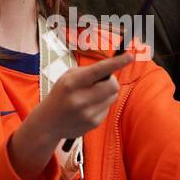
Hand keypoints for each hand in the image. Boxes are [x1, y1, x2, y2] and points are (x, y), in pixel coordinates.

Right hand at [8, 52, 132, 179]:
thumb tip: (113, 69)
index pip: (98, 70)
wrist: (49, 122)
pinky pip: (108, 108)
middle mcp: (80, 99)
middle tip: (102, 83)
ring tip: (91, 97)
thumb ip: (89, 72)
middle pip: (113, 85)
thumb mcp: (68, 77)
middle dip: (111, 82)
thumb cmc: (61, 94)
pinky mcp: (93, 123)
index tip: (130, 56)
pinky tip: (88, 108)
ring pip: (113, 97)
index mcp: (72, 83)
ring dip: (107, 94)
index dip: (116, 63)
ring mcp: (88, 113)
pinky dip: (102, 105)